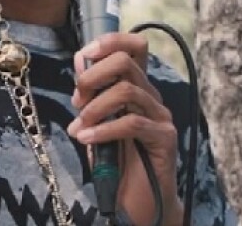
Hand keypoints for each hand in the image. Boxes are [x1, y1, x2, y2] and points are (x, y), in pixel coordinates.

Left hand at [68, 33, 183, 225]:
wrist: (138, 200)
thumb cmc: (116, 161)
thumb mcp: (96, 122)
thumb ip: (90, 96)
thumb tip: (80, 64)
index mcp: (137, 87)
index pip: (135, 46)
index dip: (110, 41)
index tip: (83, 56)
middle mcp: (152, 97)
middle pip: (126, 61)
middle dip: (93, 75)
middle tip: (77, 99)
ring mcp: (161, 117)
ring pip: (128, 91)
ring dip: (96, 106)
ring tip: (80, 125)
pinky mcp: (164, 139)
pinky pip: (132, 124)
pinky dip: (103, 130)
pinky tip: (86, 139)